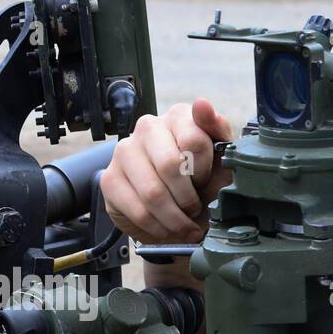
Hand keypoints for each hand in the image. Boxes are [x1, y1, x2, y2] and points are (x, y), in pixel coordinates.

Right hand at [100, 99, 233, 243]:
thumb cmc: (204, 182)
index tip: (207, 181)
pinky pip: (138, 210)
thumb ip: (219, 132)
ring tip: (185, 224)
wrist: (178, 211)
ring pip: (153, 193)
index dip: (205, 171)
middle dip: (189, 198)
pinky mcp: (110, 179)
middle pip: (170, 166)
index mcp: (179, 117)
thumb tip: (203, 105)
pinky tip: (168, 228)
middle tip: (196, 209)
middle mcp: (148, 128)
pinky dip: (158, 227)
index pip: (194, 141)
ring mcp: (125, 152)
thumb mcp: (222, 161)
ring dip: (175, 219)